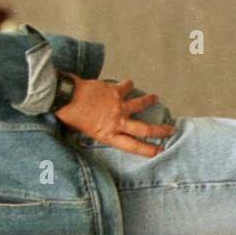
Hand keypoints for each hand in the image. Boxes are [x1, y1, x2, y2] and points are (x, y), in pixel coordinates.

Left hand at [55, 77, 175, 156]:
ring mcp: (117, 106)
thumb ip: (100, 132)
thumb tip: (107, 129)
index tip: (160, 151)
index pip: (133, 146)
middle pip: (145, 129)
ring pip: (140, 104)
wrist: (65, 97)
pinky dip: (128, 84)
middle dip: (160, 130)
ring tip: (156, 98)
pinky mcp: (115, 90)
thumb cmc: (71, 117)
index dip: (148, 150)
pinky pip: (127, 86)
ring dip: (149, 100)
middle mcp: (117, 122)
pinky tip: (128, 83)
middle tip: (171, 129)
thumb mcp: (85, 133)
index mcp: (109, 136)